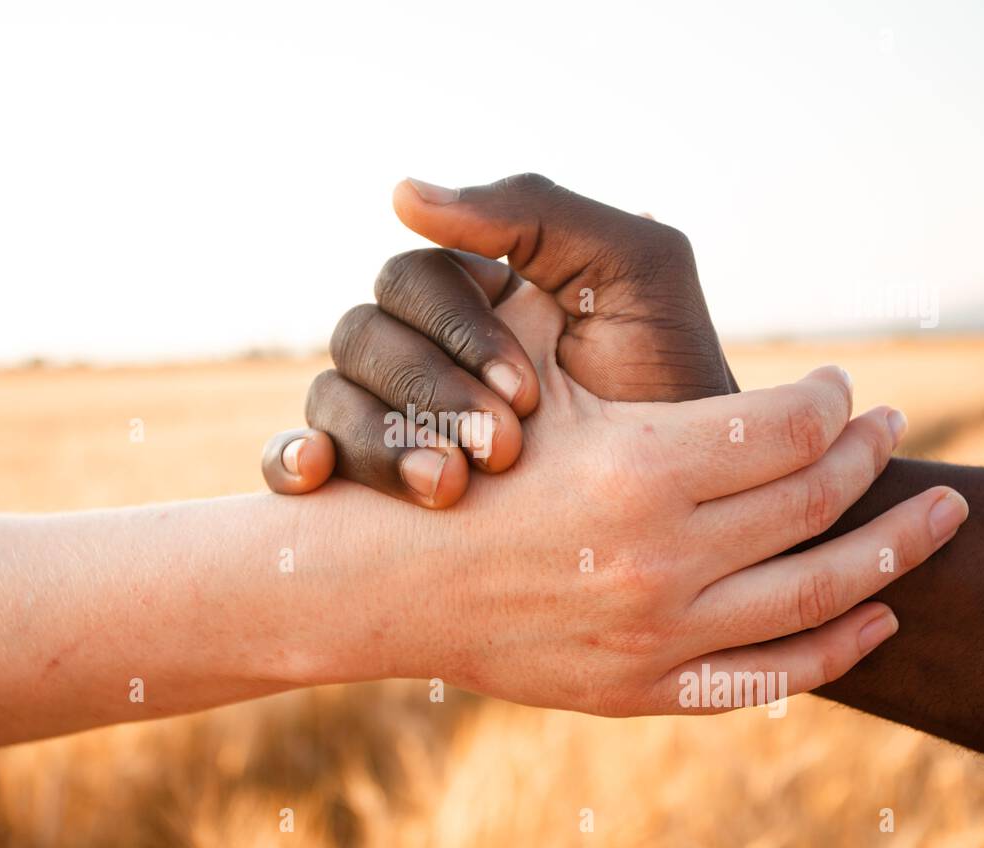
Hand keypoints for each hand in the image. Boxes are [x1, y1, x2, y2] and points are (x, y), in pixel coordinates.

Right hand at [263, 174, 737, 503]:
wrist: (693, 517)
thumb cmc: (673, 392)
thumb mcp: (634, 273)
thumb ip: (535, 210)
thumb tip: (400, 193)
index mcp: (479, 298)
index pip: (411, 279)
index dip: (455, 330)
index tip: (528, 394)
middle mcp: (426, 352)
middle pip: (360, 335)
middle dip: (426, 392)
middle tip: (501, 449)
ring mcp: (395, 420)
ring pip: (330, 397)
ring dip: (377, 439)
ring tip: (447, 490)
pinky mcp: (374, 488)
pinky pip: (299, 457)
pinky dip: (290, 460)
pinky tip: (316, 478)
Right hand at [309, 280, 965, 714]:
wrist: (381, 585)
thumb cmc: (446, 460)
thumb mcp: (511, 370)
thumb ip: (567, 298)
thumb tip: (618, 234)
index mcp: (635, 467)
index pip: (790, 423)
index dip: (835, 396)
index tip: (847, 383)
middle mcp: (655, 556)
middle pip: (817, 499)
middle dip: (872, 454)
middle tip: (897, 427)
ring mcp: (654, 633)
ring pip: (820, 591)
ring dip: (895, 547)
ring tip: (934, 515)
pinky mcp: (641, 692)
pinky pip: (769, 680)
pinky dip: (839, 649)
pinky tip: (880, 616)